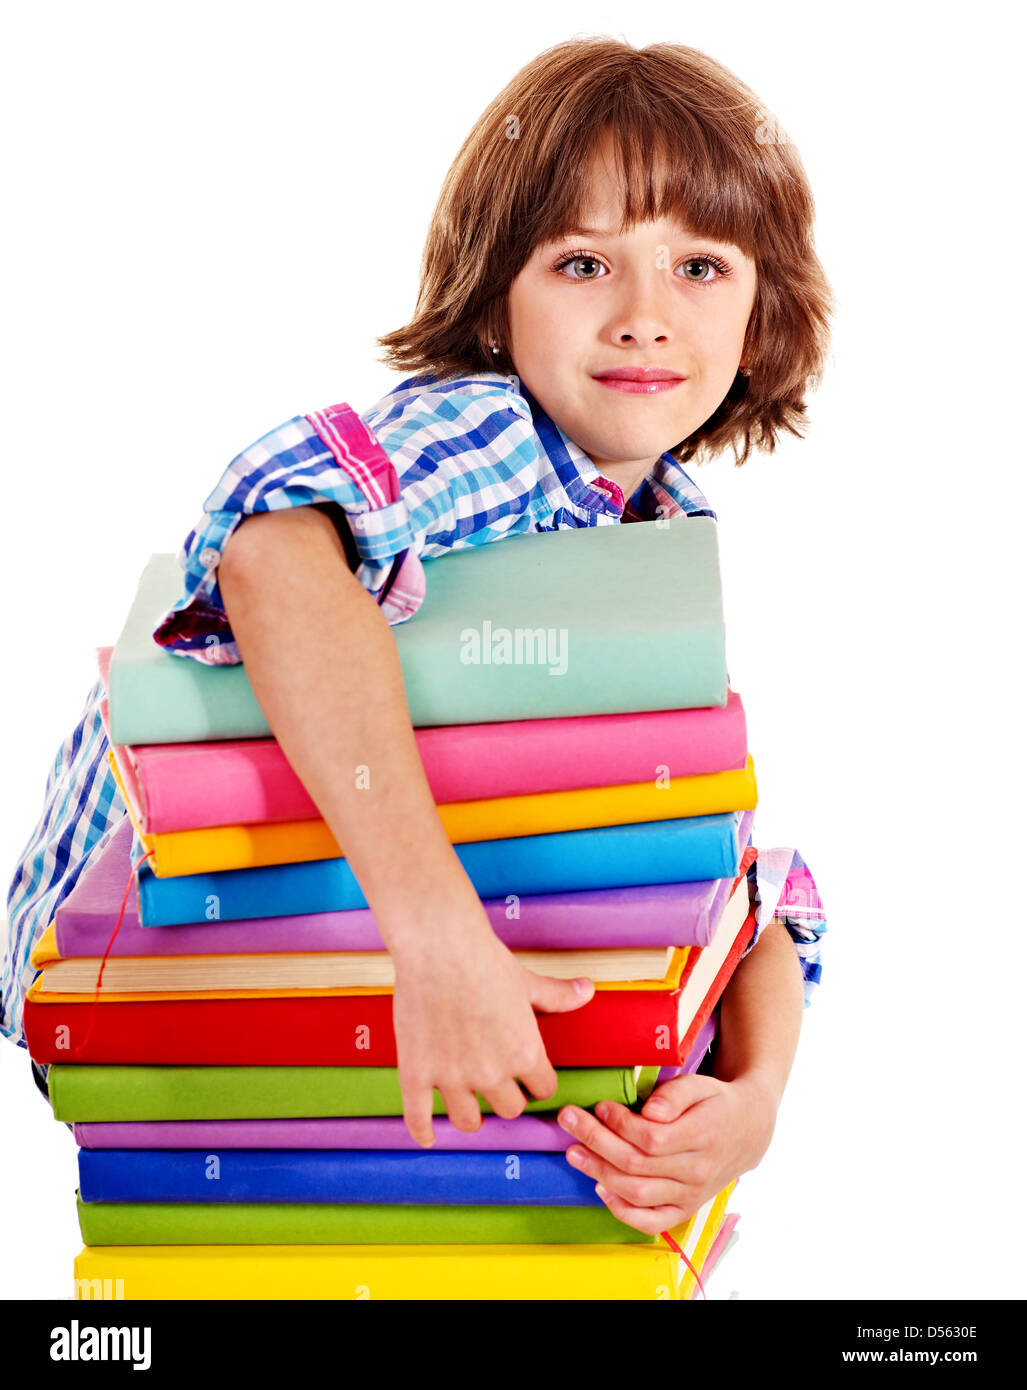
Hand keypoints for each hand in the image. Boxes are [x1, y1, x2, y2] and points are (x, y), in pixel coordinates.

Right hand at [392, 919, 594, 1146]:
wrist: (439, 947)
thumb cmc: (486, 960)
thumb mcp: (528, 982)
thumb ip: (557, 995)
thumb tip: (587, 989)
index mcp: (524, 1054)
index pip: (543, 1090)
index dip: (537, 1082)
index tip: (528, 1077)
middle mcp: (492, 1074)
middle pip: (509, 1109)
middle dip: (506, 1098)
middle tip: (497, 1085)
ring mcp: (452, 1077)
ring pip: (469, 1121)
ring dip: (472, 1115)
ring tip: (469, 1107)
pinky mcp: (417, 1073)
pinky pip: (419, 1116)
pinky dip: (423, 1130)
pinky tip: (428, 1136)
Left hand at [557, 1072, 777, 1232]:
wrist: (747, 1132)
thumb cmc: (716, 1103)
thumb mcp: (701, 1085)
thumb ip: (675, 1094)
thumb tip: (650, 1111)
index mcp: (703, 1136)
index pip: (651, 1137)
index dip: (619, 1123)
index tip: (599, 1105)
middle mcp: (697, 1171)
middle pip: (637, 1165)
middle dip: (596, 1141)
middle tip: (569, 1120)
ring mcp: (691, 1195)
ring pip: (637, 1193)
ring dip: (599, 1172)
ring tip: (573, 1152)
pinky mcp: (684, 1210)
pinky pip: (650, 1222)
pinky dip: (622, 1211)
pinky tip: (600, 1188)